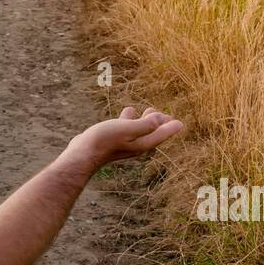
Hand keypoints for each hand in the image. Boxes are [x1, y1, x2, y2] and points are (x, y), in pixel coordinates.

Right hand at [63, 106, 183, 169]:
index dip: (171, 128)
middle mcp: (135, 145)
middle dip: (160, 124)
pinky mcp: (112, 138)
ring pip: (139, 130)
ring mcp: (123, 142)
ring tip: (149, 110)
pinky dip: (130, 119)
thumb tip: (160, 119)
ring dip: (145, 120)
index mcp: (141, 143)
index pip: (160, 135)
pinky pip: (127, 127)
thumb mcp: (126, 129)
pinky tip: (127, 112)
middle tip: (166, 115)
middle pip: (152, 133)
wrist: (83, 153)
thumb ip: (145, 124)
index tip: (180, 123)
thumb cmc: (104, 141)